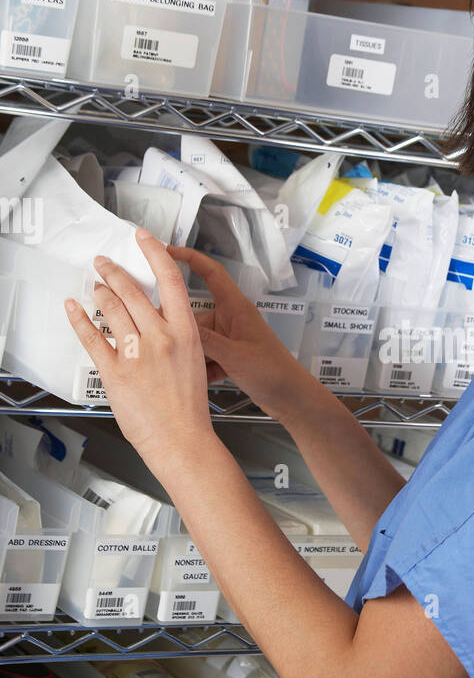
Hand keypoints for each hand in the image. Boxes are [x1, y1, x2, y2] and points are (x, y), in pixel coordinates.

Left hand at [64, 229, 216, 474]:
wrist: (181, 439)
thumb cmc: (189, 408)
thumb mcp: (195, 362)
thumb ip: (178, 337)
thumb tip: (159, 320)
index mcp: (186, 333)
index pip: (171, 281)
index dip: (155, 253)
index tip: (143, 238)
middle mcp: (161, 338)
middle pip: (133, 291)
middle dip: (114, 272)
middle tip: (104, 262)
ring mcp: (136, 353)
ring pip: (112, 309)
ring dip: (101, 292)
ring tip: (95, 284)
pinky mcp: (115, 371)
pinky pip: (92, 337)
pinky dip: (79, 319)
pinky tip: (73, 307)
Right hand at [166, 246, 296, 417]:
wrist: (291, 398)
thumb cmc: (273, 372)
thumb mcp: (233, 355)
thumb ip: (203, 341)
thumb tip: (174, 327)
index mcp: (236, 308)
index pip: (212, 272)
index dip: (190, 258)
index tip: (166, 250)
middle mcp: (231, 319)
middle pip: (196, 314)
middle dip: (182, 330)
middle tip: (164, 343)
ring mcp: (230, 338)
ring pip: (199, 339)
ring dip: (192, 354)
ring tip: (183, 368)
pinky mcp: (230, 356)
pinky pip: (206, 356)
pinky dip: (201, 368)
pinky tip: (196, 381)